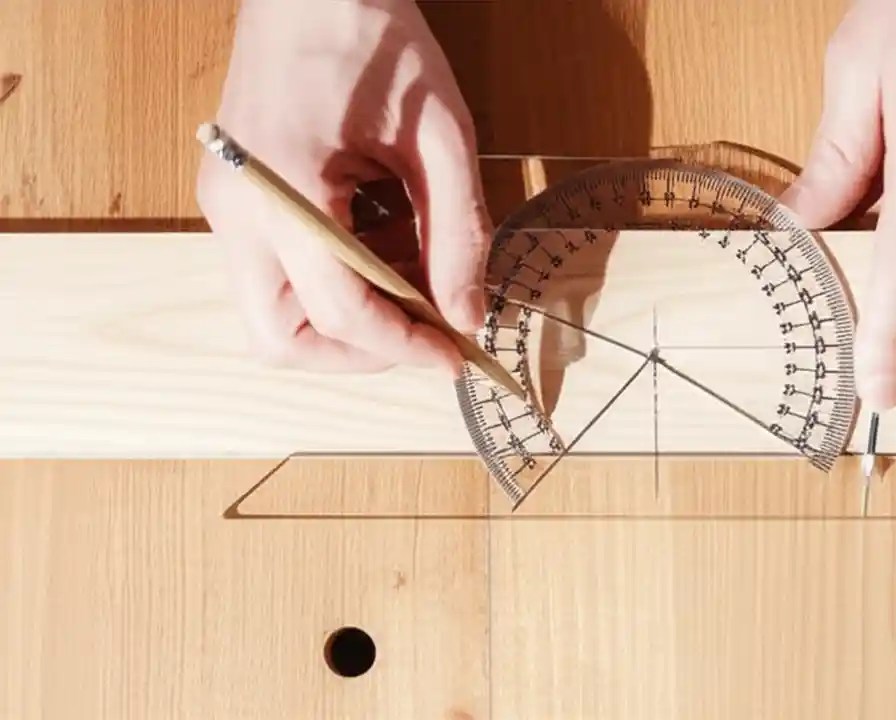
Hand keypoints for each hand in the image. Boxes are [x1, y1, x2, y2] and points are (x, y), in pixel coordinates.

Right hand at [197, 0, 489, 374]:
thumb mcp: (440, 137)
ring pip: (272, 312)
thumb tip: (467, 314)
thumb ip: (457, 233)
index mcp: (285, 188)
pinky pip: (277, 272)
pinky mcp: (234, 196)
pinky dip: (333, 281)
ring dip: (347, 315)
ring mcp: (227, 204)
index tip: (453, 355)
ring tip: (414, 272)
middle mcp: (238, 208)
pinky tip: (386, 241)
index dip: (403, 345)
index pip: (340, 310)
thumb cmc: (376, 41)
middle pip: (279, 337)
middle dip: (355, 350)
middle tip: (421, 332)